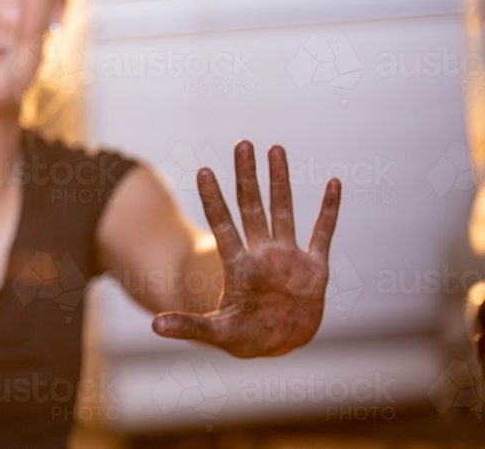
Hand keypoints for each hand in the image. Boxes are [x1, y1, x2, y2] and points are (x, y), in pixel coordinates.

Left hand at [152, 141, 340, 357]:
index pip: (224, 226)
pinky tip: (333, 182)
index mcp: (239, 268)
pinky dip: (329, 210)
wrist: (277, 343)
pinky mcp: (314, 268)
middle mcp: (263, 254)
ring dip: (280, 181)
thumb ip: (188, 327)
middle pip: (252, 208)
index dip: (214, 200)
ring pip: (284, 211)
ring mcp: (289, 258)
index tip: (203, 171)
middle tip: (242, 144)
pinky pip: (323, 233)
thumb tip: (155, 325)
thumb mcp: (215, 333)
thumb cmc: (243, 337)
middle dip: (247, 177)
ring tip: (275, 148)